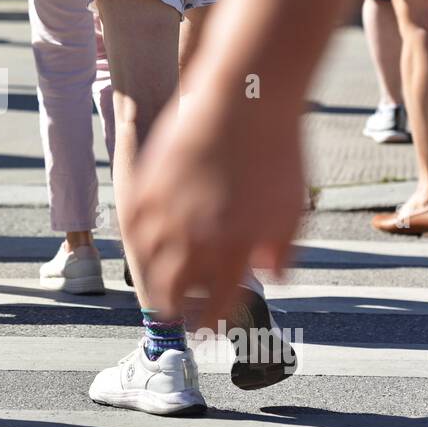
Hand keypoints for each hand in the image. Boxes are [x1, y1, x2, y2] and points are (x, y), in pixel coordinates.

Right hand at [127, 89, 306, 325]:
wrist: (247, 98)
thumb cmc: (278, 152)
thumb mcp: (294, 209)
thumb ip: (282, 250)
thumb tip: (270, 277)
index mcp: (235, 247)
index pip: (217, 303)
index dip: (212, 322)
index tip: (210, 328)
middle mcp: (196, 236)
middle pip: (174, 291)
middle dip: (176, 310)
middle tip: (177, 315)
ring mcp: (167, 211)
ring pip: (147, 262)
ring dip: (152, 279)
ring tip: (157, 286)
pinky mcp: (148, 184)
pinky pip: (132, 224)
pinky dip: (135, 239)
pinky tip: (141, 243)